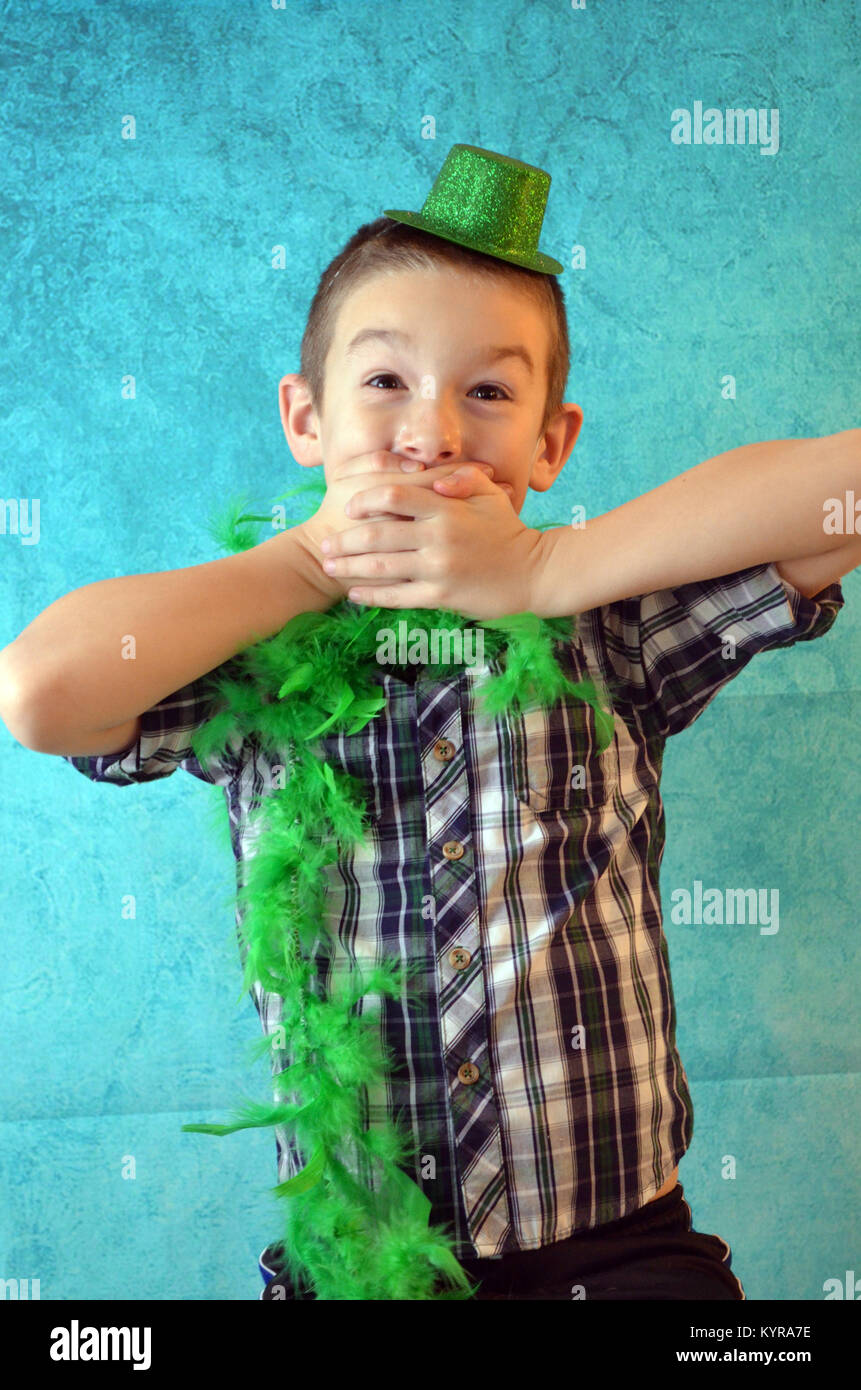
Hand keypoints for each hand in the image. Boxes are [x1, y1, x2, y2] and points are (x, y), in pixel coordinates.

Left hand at [293, 451, 512, 603]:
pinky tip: (354, 593)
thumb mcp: (491, 494)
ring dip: (350, 567)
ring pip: (382, 567)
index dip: (365, 499)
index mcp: (446, 507)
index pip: (394, 495)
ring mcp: (438, 568)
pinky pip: (398, 596)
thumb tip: (431, 476)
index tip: (347, 506)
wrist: (534, 573)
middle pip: (378, 533)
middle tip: (324, 544)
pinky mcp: (441, 595)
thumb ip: (462, 477)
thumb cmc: (508, 531)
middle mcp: (438, 536)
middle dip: (345, 539)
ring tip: (330, 567)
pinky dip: (372, 595)